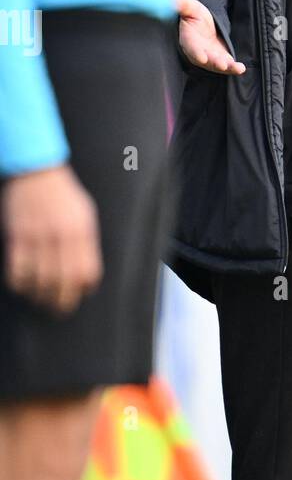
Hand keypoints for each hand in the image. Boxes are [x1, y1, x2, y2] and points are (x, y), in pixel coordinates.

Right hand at [1, 164, 102, 313]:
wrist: (36, 170)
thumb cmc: (62, 194)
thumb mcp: (84, 213)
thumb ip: (87, 242)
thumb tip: (87, 275)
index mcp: (82, 231)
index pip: (87, 272)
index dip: (83, 289)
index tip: (78, 296)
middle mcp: (62, 236)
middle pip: (64, 282)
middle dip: (61, 302)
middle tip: (58, 310)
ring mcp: (38, 237)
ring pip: (39, 281)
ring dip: (39, 295)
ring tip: (39, 299)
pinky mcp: (17, 236)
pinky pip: (17, 270)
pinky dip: (19, 283)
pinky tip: (22, 284)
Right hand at [175, 0, 245, 74]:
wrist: (204, 22)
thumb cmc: (194, 15)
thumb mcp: (190, 8)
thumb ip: (183, 6)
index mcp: (188, 40)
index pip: (191, 48)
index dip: (196, 53)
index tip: (202, 58)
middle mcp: (198, 52)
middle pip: (206, 60)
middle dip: (214, 62)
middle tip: (222, 65)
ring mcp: (210, 57)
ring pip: (217, 65)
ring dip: (227, 67)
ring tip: (237, 68)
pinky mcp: (220, 59)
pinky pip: (227, 65)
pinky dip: (234, 68)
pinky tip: (241, 68)